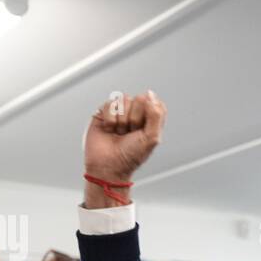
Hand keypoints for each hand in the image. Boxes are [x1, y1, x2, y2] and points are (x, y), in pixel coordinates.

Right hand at [83, 90, 166, 206]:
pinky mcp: (104, 112)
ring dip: (121, 120)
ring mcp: (120, 112)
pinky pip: (109, 103)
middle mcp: (135, 113)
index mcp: (150, 119)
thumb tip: (149, 93)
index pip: (154, 102)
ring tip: (119, 133)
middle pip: (139, 99)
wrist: (108, 166)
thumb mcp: (151, 138)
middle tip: (130, 134)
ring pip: (123, 99)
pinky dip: (110, 119)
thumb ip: (156, 115)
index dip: (149, 114)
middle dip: (134, 119)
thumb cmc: (131, 156)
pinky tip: (109, 130)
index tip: (144, 129)